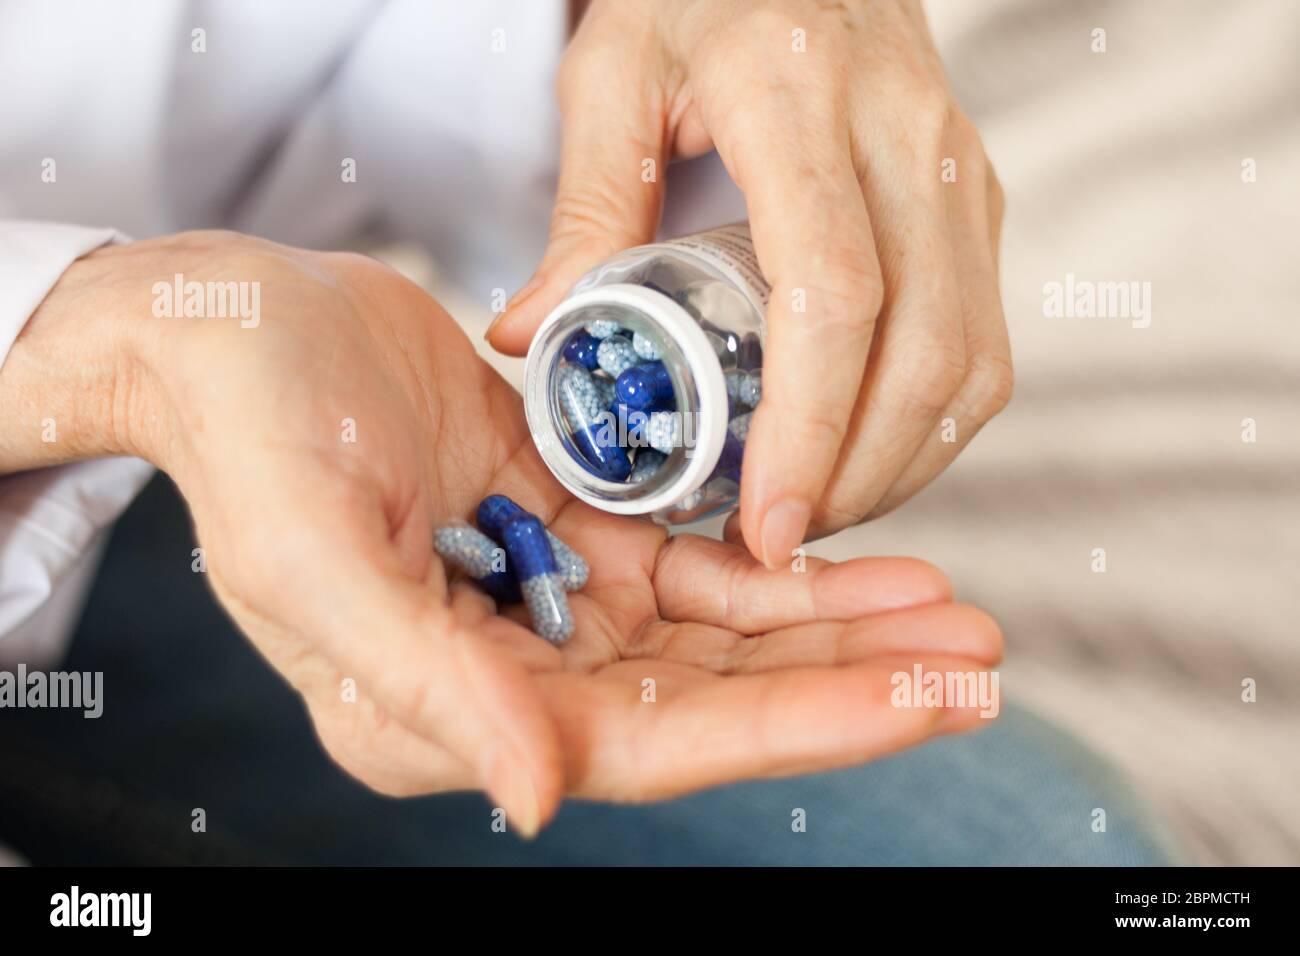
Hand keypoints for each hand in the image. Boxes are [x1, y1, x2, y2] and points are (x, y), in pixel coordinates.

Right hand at [5, 231, 1001, 834]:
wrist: (234, 330)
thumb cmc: (250, 437)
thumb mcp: (317, 561)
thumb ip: (431, 685)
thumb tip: (539, 797)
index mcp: (449, 712)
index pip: (654, 742)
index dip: (796, 725)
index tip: (921, 700)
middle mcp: (513, 674)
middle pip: (716, 697)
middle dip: (851, 680)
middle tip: (979, 660)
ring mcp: (550, 600)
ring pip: (724, 631)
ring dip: (837, 622)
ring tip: (954, 612)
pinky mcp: (571, 525)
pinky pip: (698, 558)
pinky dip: (781, 560)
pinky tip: (863, 555)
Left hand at [488, 0, 1011, 567]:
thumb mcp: (614, 73)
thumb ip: (583, 208)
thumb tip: (532, 342)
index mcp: (800, 98)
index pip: (835, 292)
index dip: (808, 425)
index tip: (764, 521)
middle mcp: (908, 140)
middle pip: (924, 352)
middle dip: (857, 478)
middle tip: (778, 543)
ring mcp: (961, 175)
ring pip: (972, 364)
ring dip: (902, 465)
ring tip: (815, 515)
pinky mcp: (978, 205)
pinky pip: (982, 345)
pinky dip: (931, 427)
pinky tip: (863, 459)